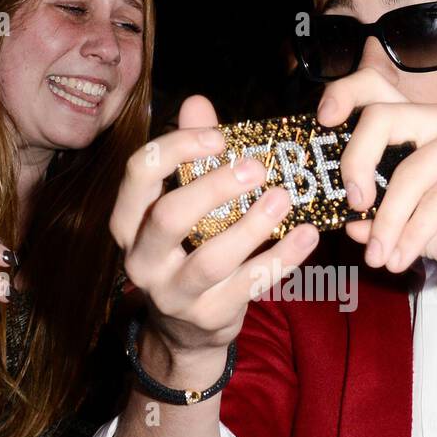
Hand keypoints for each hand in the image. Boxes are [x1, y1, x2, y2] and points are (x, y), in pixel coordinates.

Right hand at [109, 94, 319, 362]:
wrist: (183, 333)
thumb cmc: (184, 252)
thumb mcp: (180, 206)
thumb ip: (189, 157)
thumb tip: (197, 102)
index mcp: (129, 223)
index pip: (139, 174)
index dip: (178, 147)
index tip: (220, 137)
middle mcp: (143, 260)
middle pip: (171, 216)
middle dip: (216, 187)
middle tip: (257, 167)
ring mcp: (174, 294)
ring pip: (212, 258)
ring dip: (253, 226)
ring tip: (284, 198)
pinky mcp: (210, 317)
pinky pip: (250, 284)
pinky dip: (281, 258)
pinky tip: (307, 234)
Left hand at [316, 67, 436, 273]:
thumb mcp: (414, 227)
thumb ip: (379, 221)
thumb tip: (345, 225)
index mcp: (418, 124)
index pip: (375, 86)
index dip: (344, 94)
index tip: (322, 121)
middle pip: (380, 116)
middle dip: (355, 162)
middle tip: (353, 205)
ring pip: (408, 170)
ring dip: (388, 222)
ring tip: (380, 257)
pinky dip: (414, 234)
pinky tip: (402, 259)